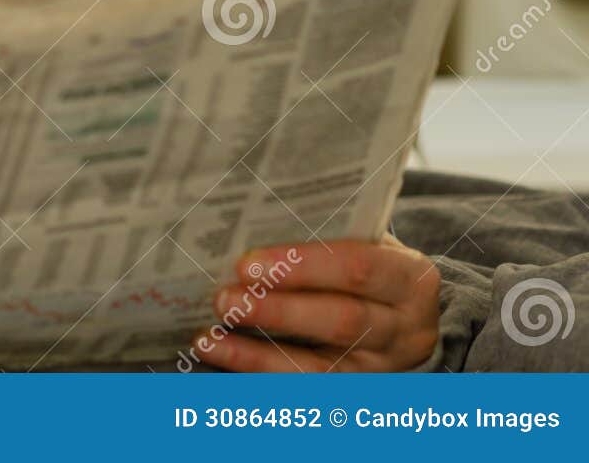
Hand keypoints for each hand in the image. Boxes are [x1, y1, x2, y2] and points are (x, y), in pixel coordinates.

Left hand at [190, 235, 439, 371]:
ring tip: (209, 339)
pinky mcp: (355, 393)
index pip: (357, 268)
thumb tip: (248, 226)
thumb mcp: (369, 245)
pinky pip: (304, 391)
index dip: (301, 266)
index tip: (247, 263)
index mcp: (410, 279)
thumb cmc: (373, 268)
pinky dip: (257, 375)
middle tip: (224, 298)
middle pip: (341, 323)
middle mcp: (404, 329)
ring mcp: (382, 369)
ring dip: (257, 355)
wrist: (410, 319)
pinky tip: (221, 360)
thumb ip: (327, 235)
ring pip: (320, 369)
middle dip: (277, 312)